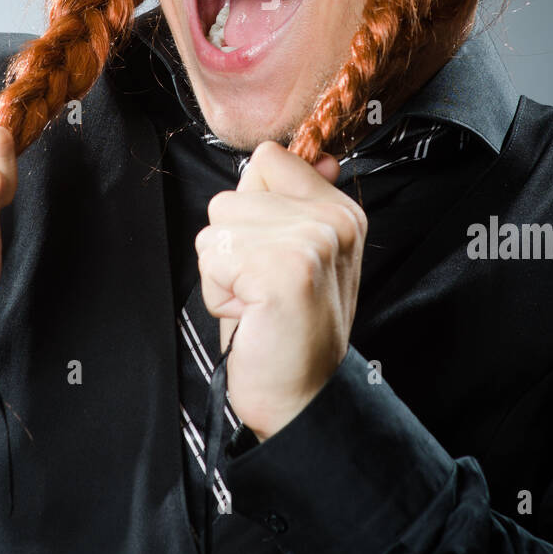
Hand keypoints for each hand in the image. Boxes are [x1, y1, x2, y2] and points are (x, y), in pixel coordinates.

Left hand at [196, 140, 367, 440]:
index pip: (268, 159)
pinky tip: (251, 315)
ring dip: (222, 271)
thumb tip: (298, 155)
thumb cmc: (284, 331)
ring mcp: (313, 241)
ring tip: (257, 302)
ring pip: (217, 226)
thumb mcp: (295, 257)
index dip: (250, 208)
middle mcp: (333, 219)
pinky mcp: (287, 269)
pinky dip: (219, 293)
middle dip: (230, 246)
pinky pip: (213, 257)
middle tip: (262, 288)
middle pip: (232, 195)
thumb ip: (290, 204)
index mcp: (339, 210)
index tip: (270, 254)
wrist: (301, 399)